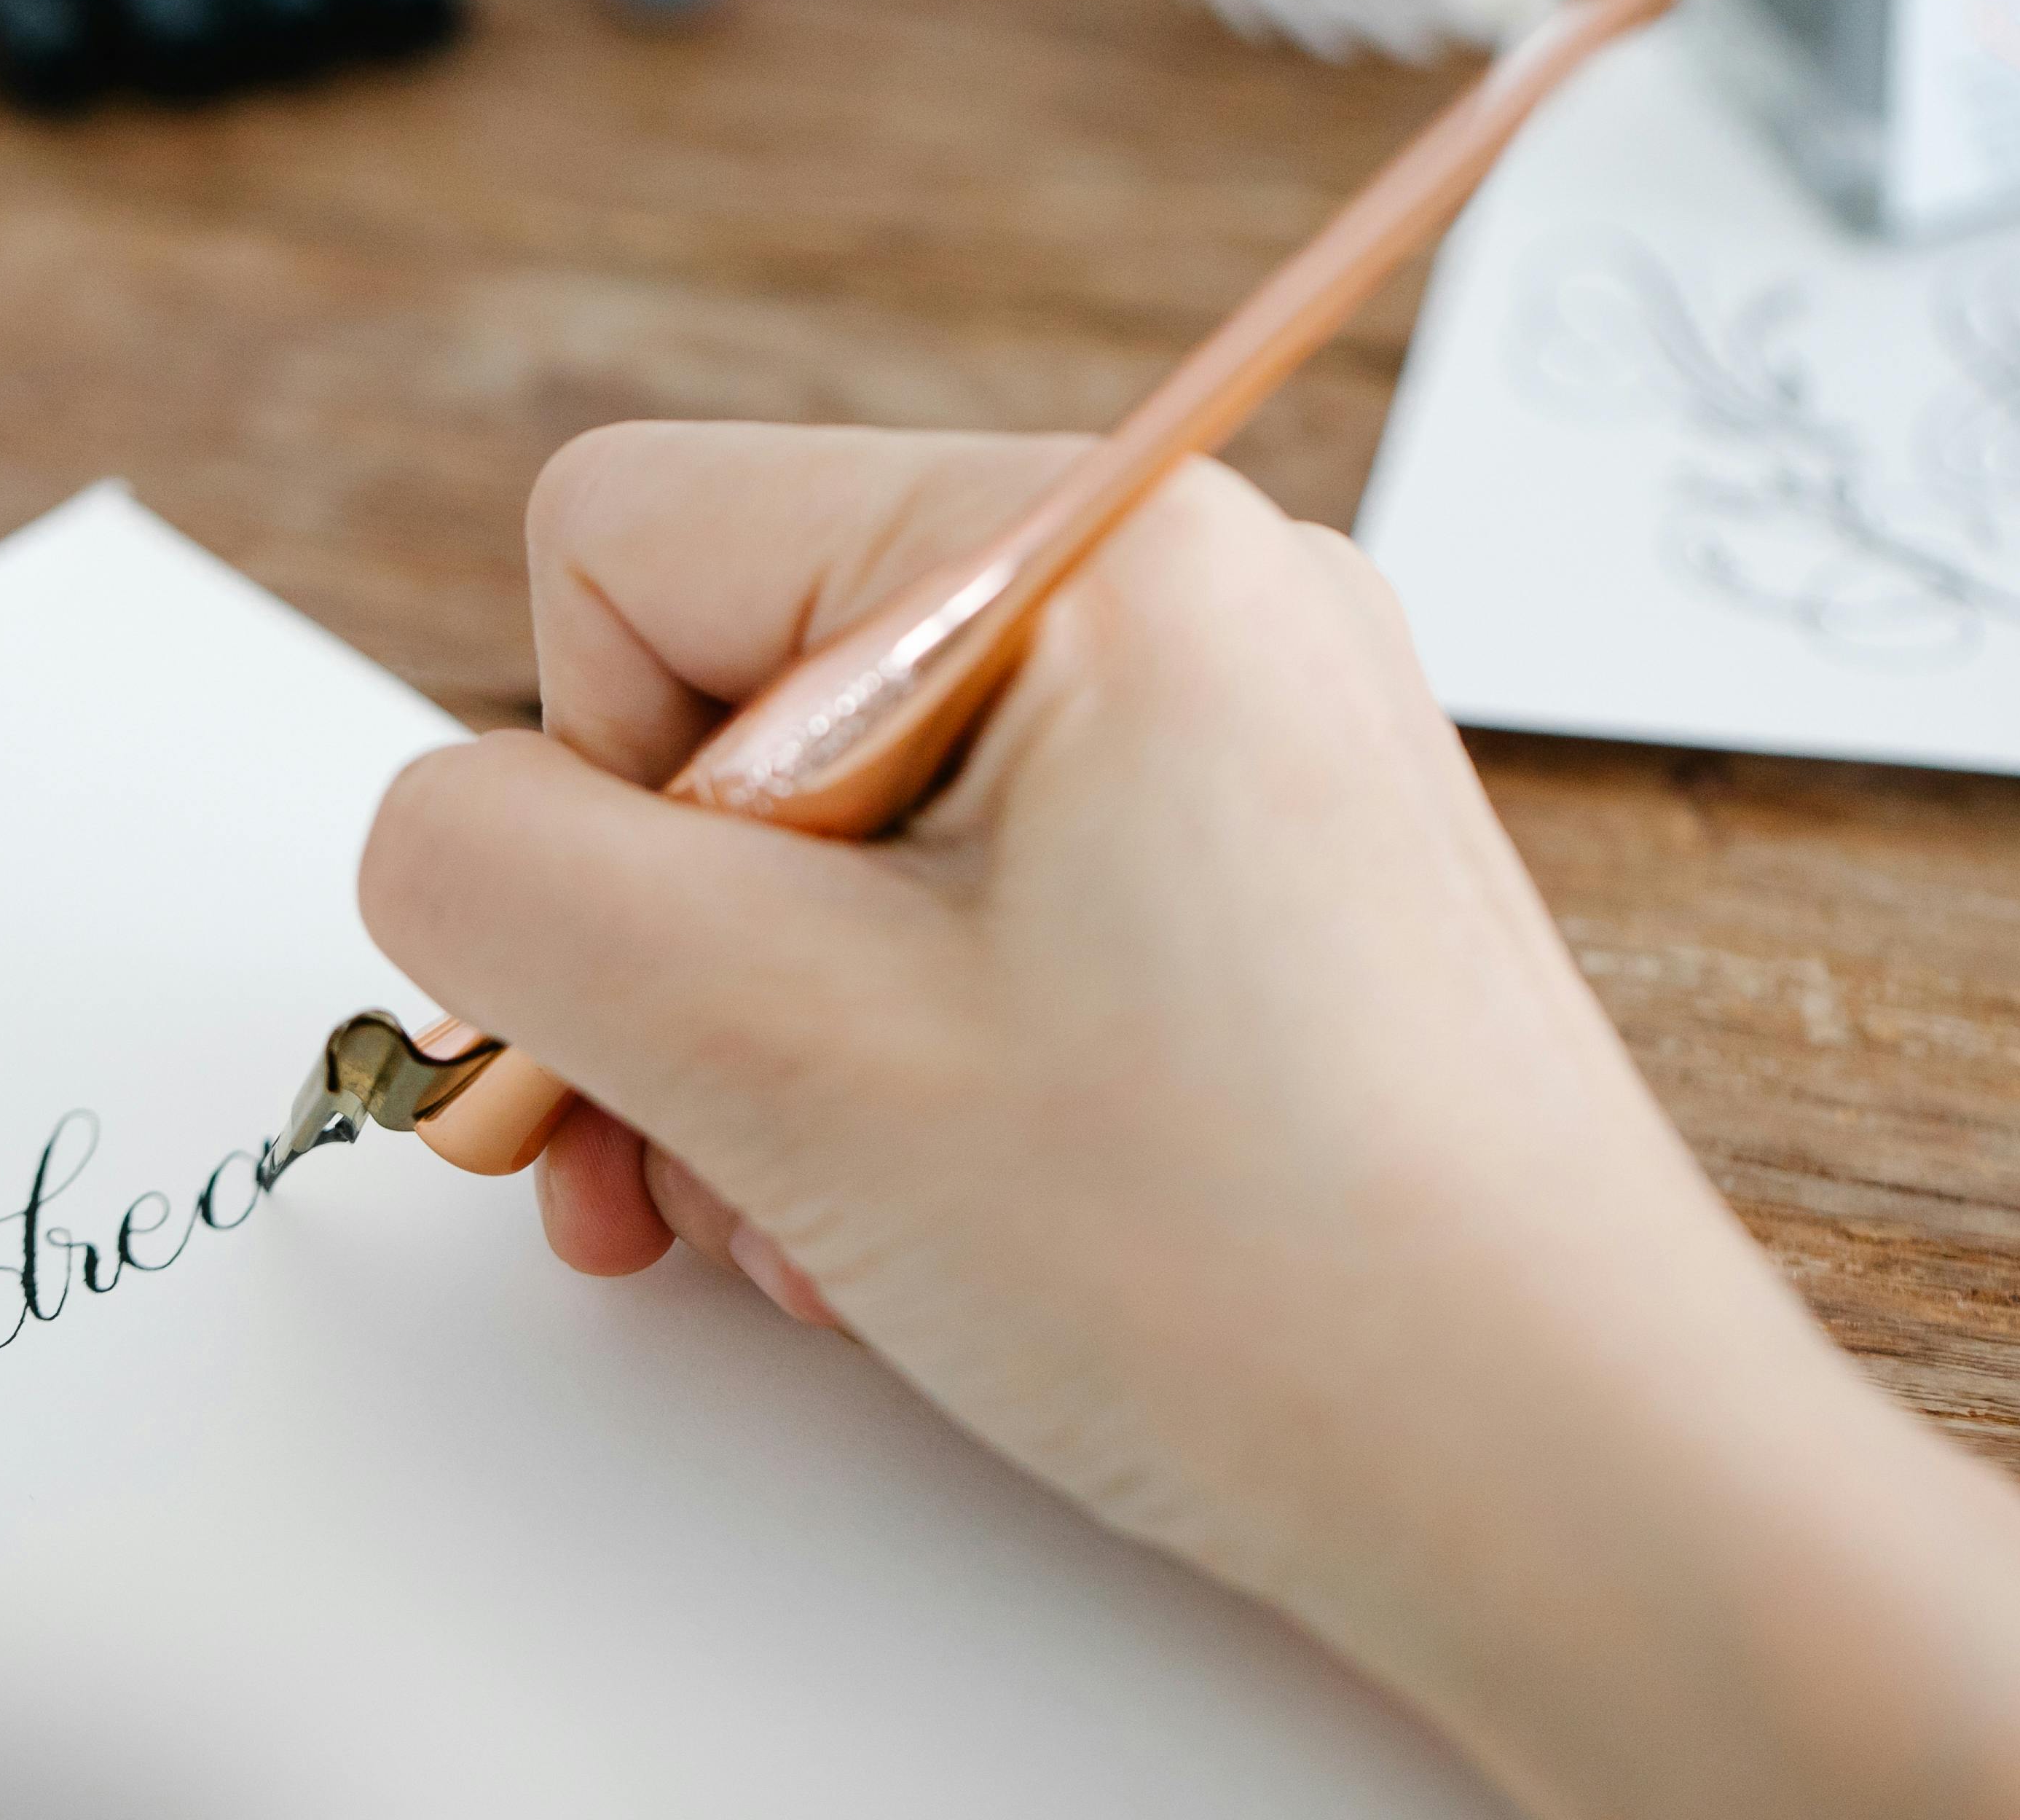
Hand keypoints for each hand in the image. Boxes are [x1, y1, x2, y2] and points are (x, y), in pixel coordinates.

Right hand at [362, 424, 2019, 1819]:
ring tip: (831, 1228)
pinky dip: (908, 1068)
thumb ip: (511, 885)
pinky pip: (991, 912)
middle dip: (672, 958)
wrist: (1578, 1484)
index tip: (663, 1002)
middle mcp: (1192, 593)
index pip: (637, 536)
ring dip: (773, 1047)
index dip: (584, 786)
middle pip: (746, 693)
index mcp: (1097, 535)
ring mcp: (1248, 740)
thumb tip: (441, 837)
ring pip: (855, 834)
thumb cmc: (1249, 1262)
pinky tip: (941, 1227)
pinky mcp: (1272, 880)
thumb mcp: (776, 1047)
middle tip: (681, 1170)